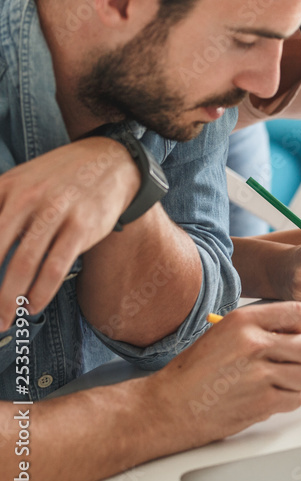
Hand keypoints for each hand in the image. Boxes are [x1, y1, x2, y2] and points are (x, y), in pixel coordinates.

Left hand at [0, 138, 138, 328]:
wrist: (110, 162)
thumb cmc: (58, 178)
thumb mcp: (19, 181)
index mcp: (5, 186)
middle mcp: (26, 197)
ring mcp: (56, 211)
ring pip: (23, 263)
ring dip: (9, 299)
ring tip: (3, 319)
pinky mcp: (82, 227)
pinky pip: (55, 267)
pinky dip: (41, 292)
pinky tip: (32, 306)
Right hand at [145, 302, 300, 447]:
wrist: (168, 407)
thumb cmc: (192, 373)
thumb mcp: (224, 334)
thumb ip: (262, 330)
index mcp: (243, 321)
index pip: (298, 313)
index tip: (297, 338)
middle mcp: (254, 344)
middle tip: (286, 365)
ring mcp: (260, 374)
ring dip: (293, 381)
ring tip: (270, 384)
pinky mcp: (262, 402)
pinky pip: (295, 399)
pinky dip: (286, 401)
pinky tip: (265, 398)